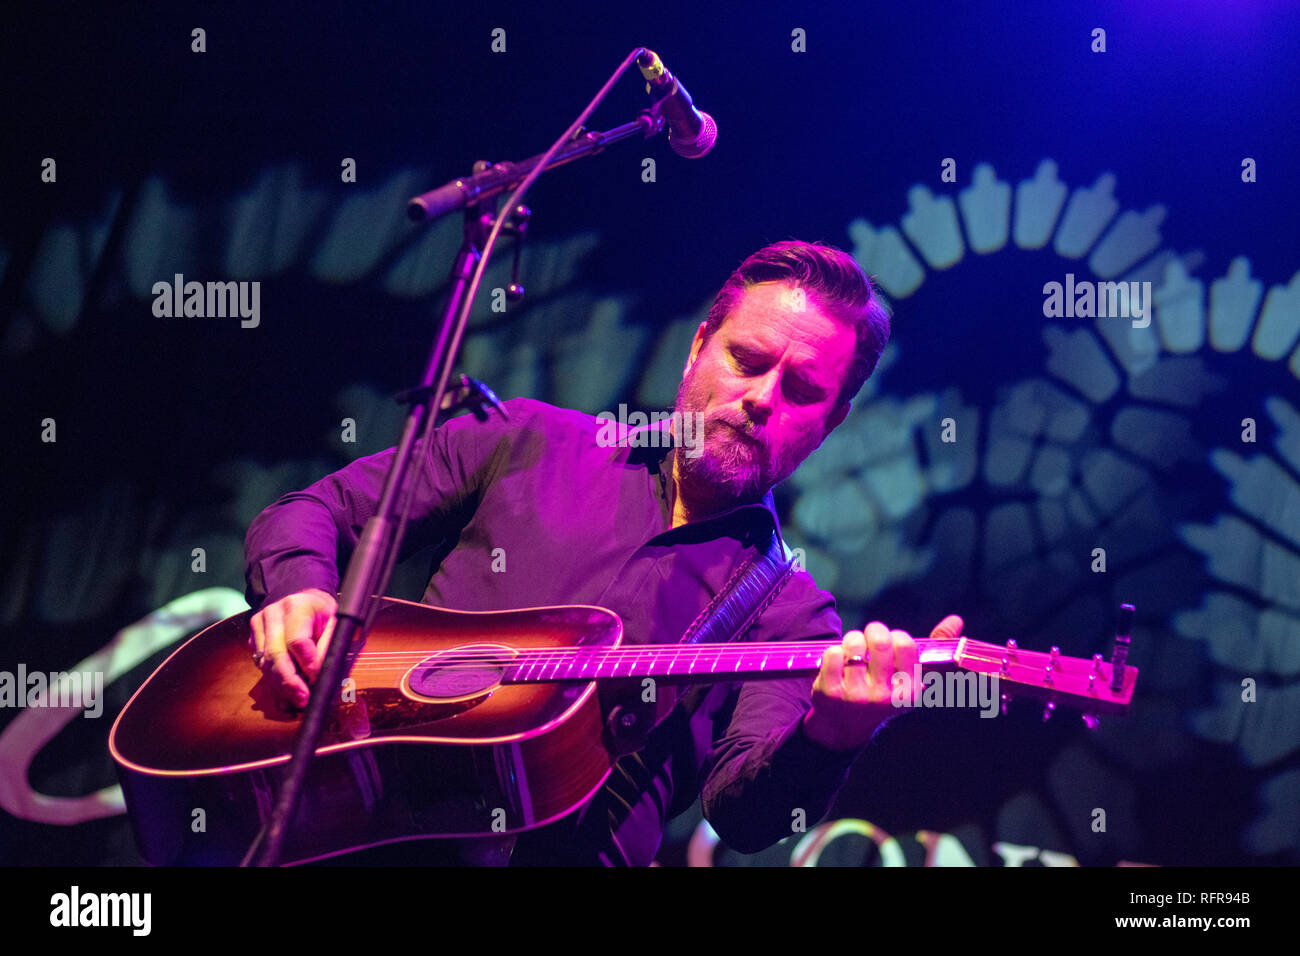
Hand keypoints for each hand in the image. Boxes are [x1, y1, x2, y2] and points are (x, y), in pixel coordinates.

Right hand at [247, 588, 336, 710]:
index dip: (307, 664)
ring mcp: (260, 625)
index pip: (297, 641)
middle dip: (289, 682)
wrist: (303, 600)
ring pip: (265, 663)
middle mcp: (274, 613)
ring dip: (281, 685)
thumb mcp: (335, 622)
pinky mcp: (253, 636)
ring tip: (297, 699)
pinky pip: (260, 664)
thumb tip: (321, 674)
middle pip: (276, 654)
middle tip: (303, 698)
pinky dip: (273, 680)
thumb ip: (329, 646)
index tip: (316, 679)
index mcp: (298, 606)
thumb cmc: (322, 614)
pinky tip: (285, 692)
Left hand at [802, 614, 963, 751]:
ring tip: (853, 650)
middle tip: (870, 637)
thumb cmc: (882, 690)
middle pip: (880, 641)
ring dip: (852, 640)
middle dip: (874, 631)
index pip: (906, 644)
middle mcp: (884, 696)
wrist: (843, 728)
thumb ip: (933, 646)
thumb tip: (956, 619)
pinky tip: (838, 663)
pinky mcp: (830, 693)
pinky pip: (832, 653)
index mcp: (908, 691)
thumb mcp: (908, 676)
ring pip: (854, 644)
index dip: (896, 636)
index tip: (891, 643)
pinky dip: (834, 651)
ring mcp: (856, 696)